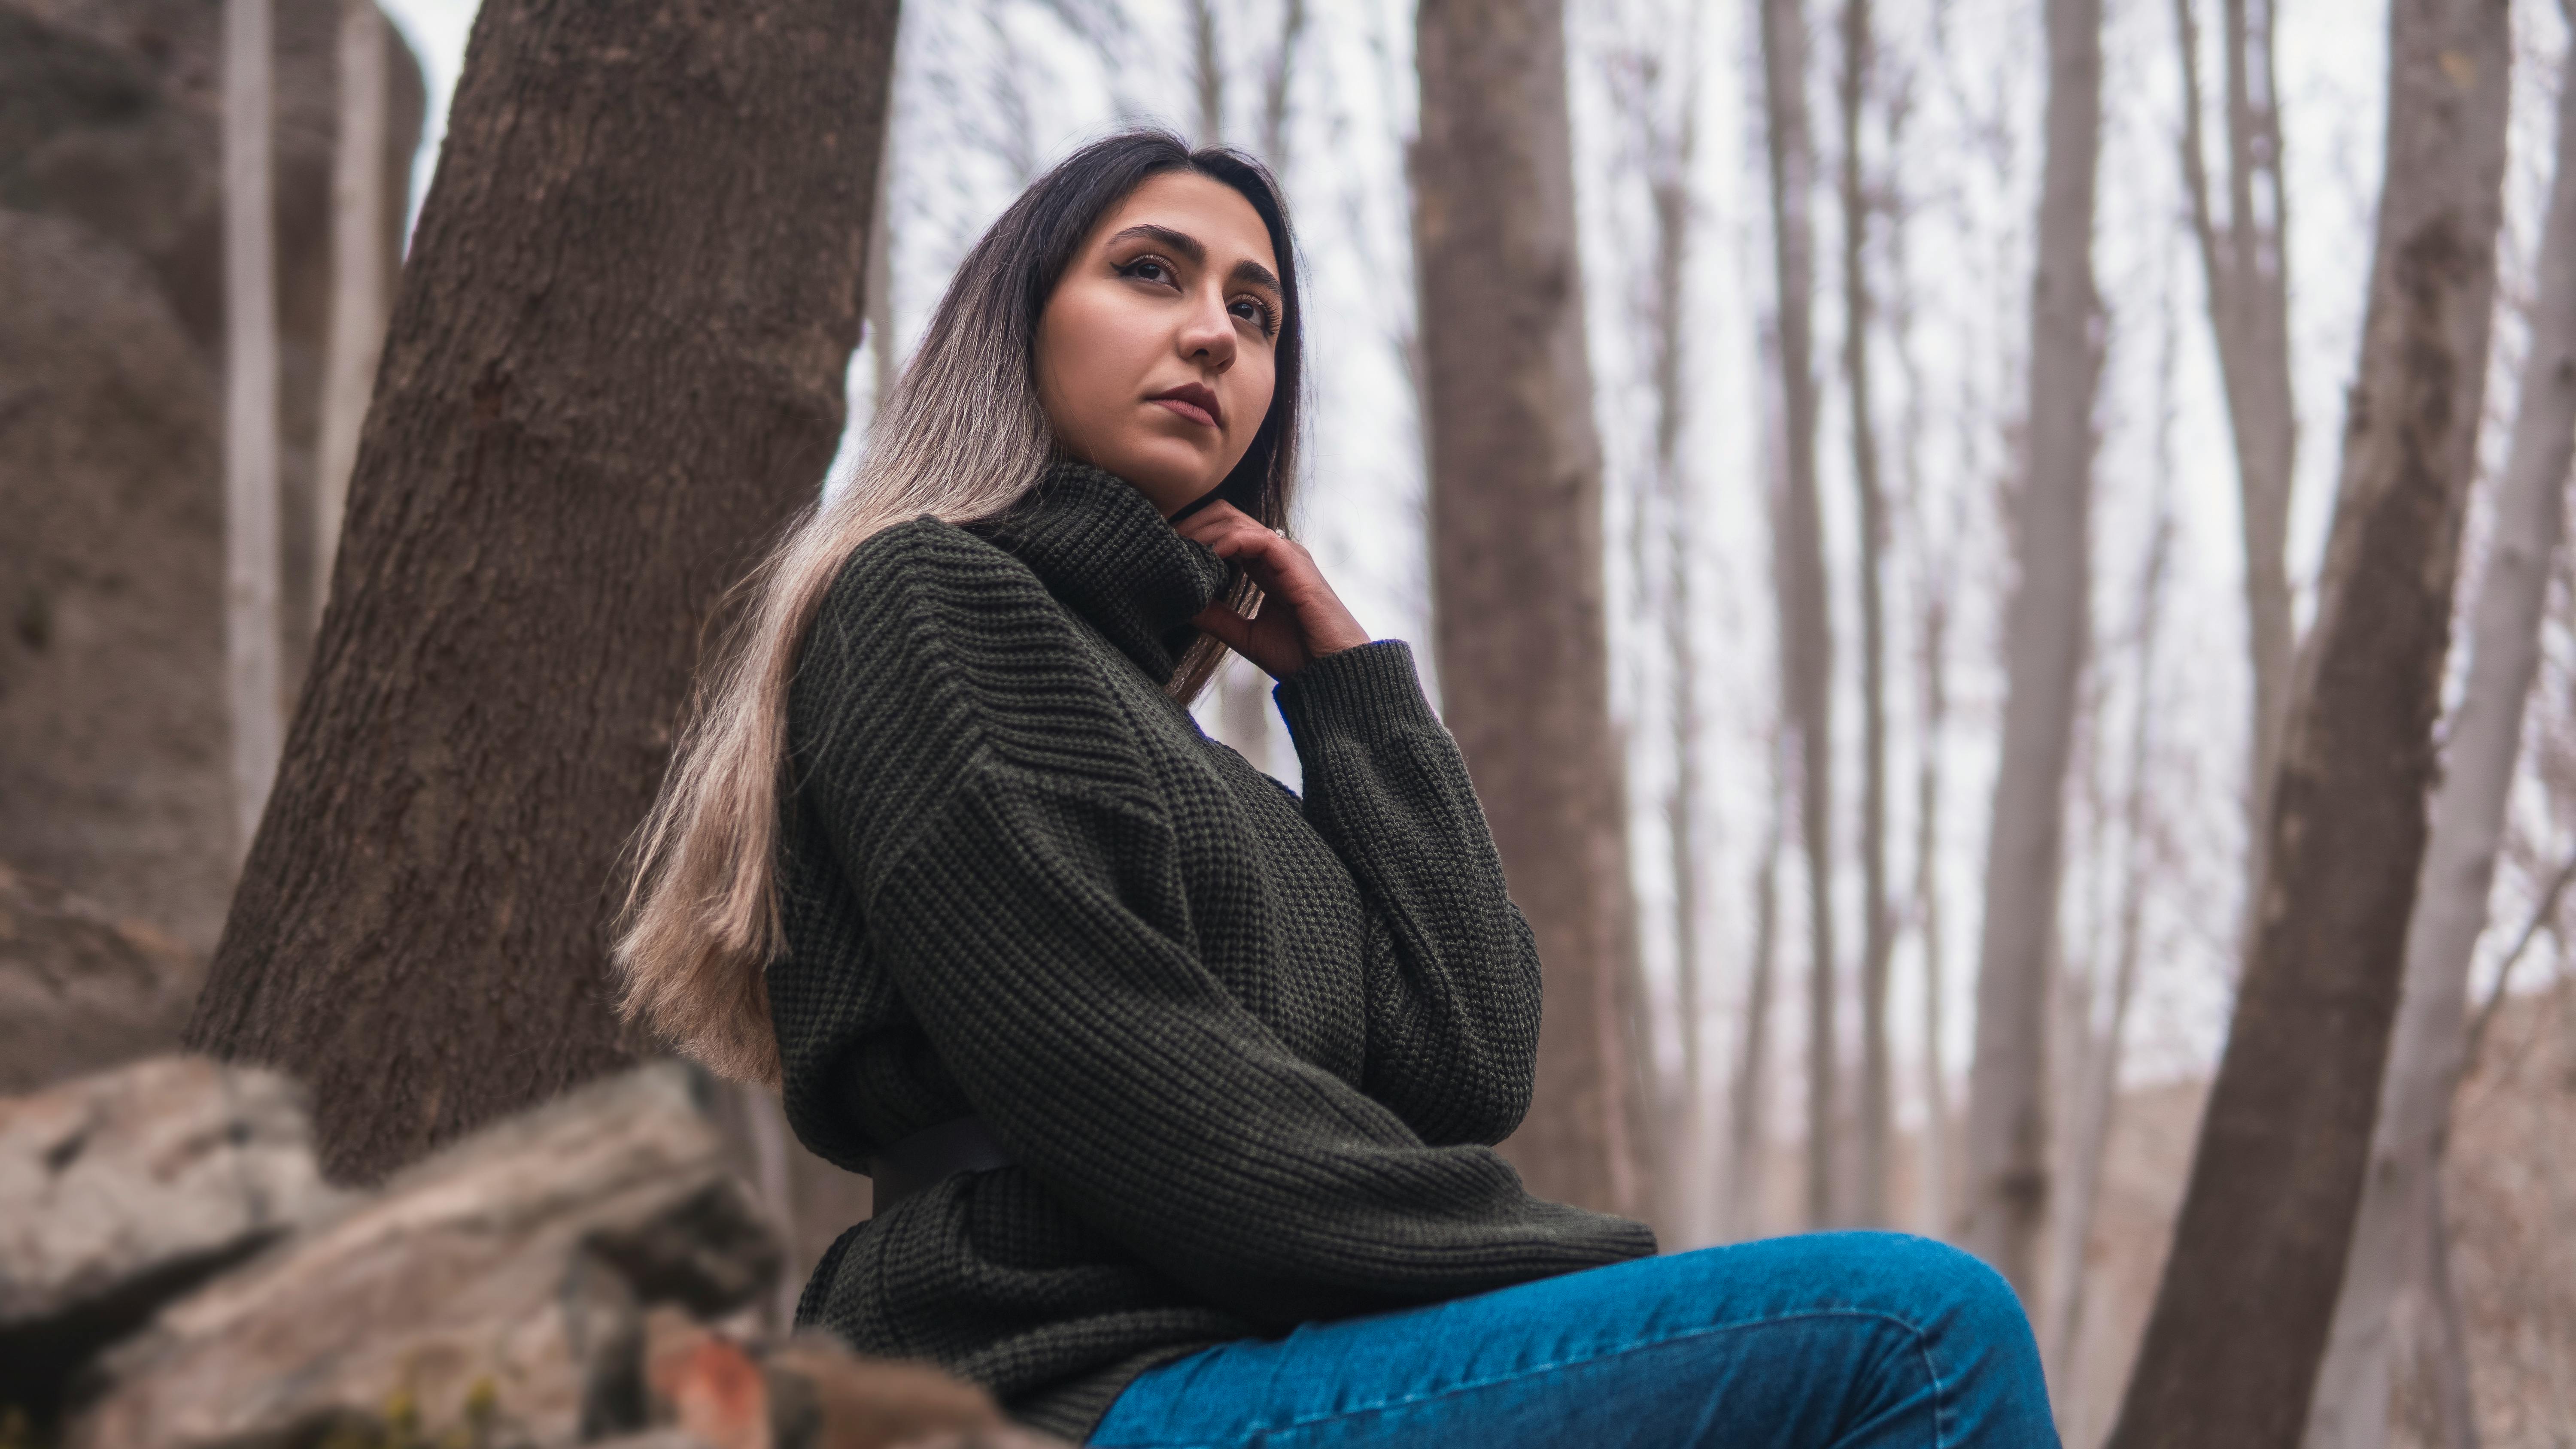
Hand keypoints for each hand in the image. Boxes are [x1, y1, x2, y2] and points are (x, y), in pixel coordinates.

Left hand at [1174, 501, 1370, 678]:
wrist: (1333, 672)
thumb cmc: (1299, 656)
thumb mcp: (1244, 635)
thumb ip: (1216, 617)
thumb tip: (1180, 602)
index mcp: (1267, 565)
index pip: (1225, 530)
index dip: (1194, 534)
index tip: (1165, 550)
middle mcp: (1278, 553)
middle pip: (1227, 516)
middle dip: (1193, 525)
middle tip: (1163, 542)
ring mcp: (1288, 555)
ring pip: (1238, 522)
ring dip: (1204, 532)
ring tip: (1179, 548)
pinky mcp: (1296, 564)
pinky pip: (1258, 540)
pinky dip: (1228, 543)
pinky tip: (1208, 558)